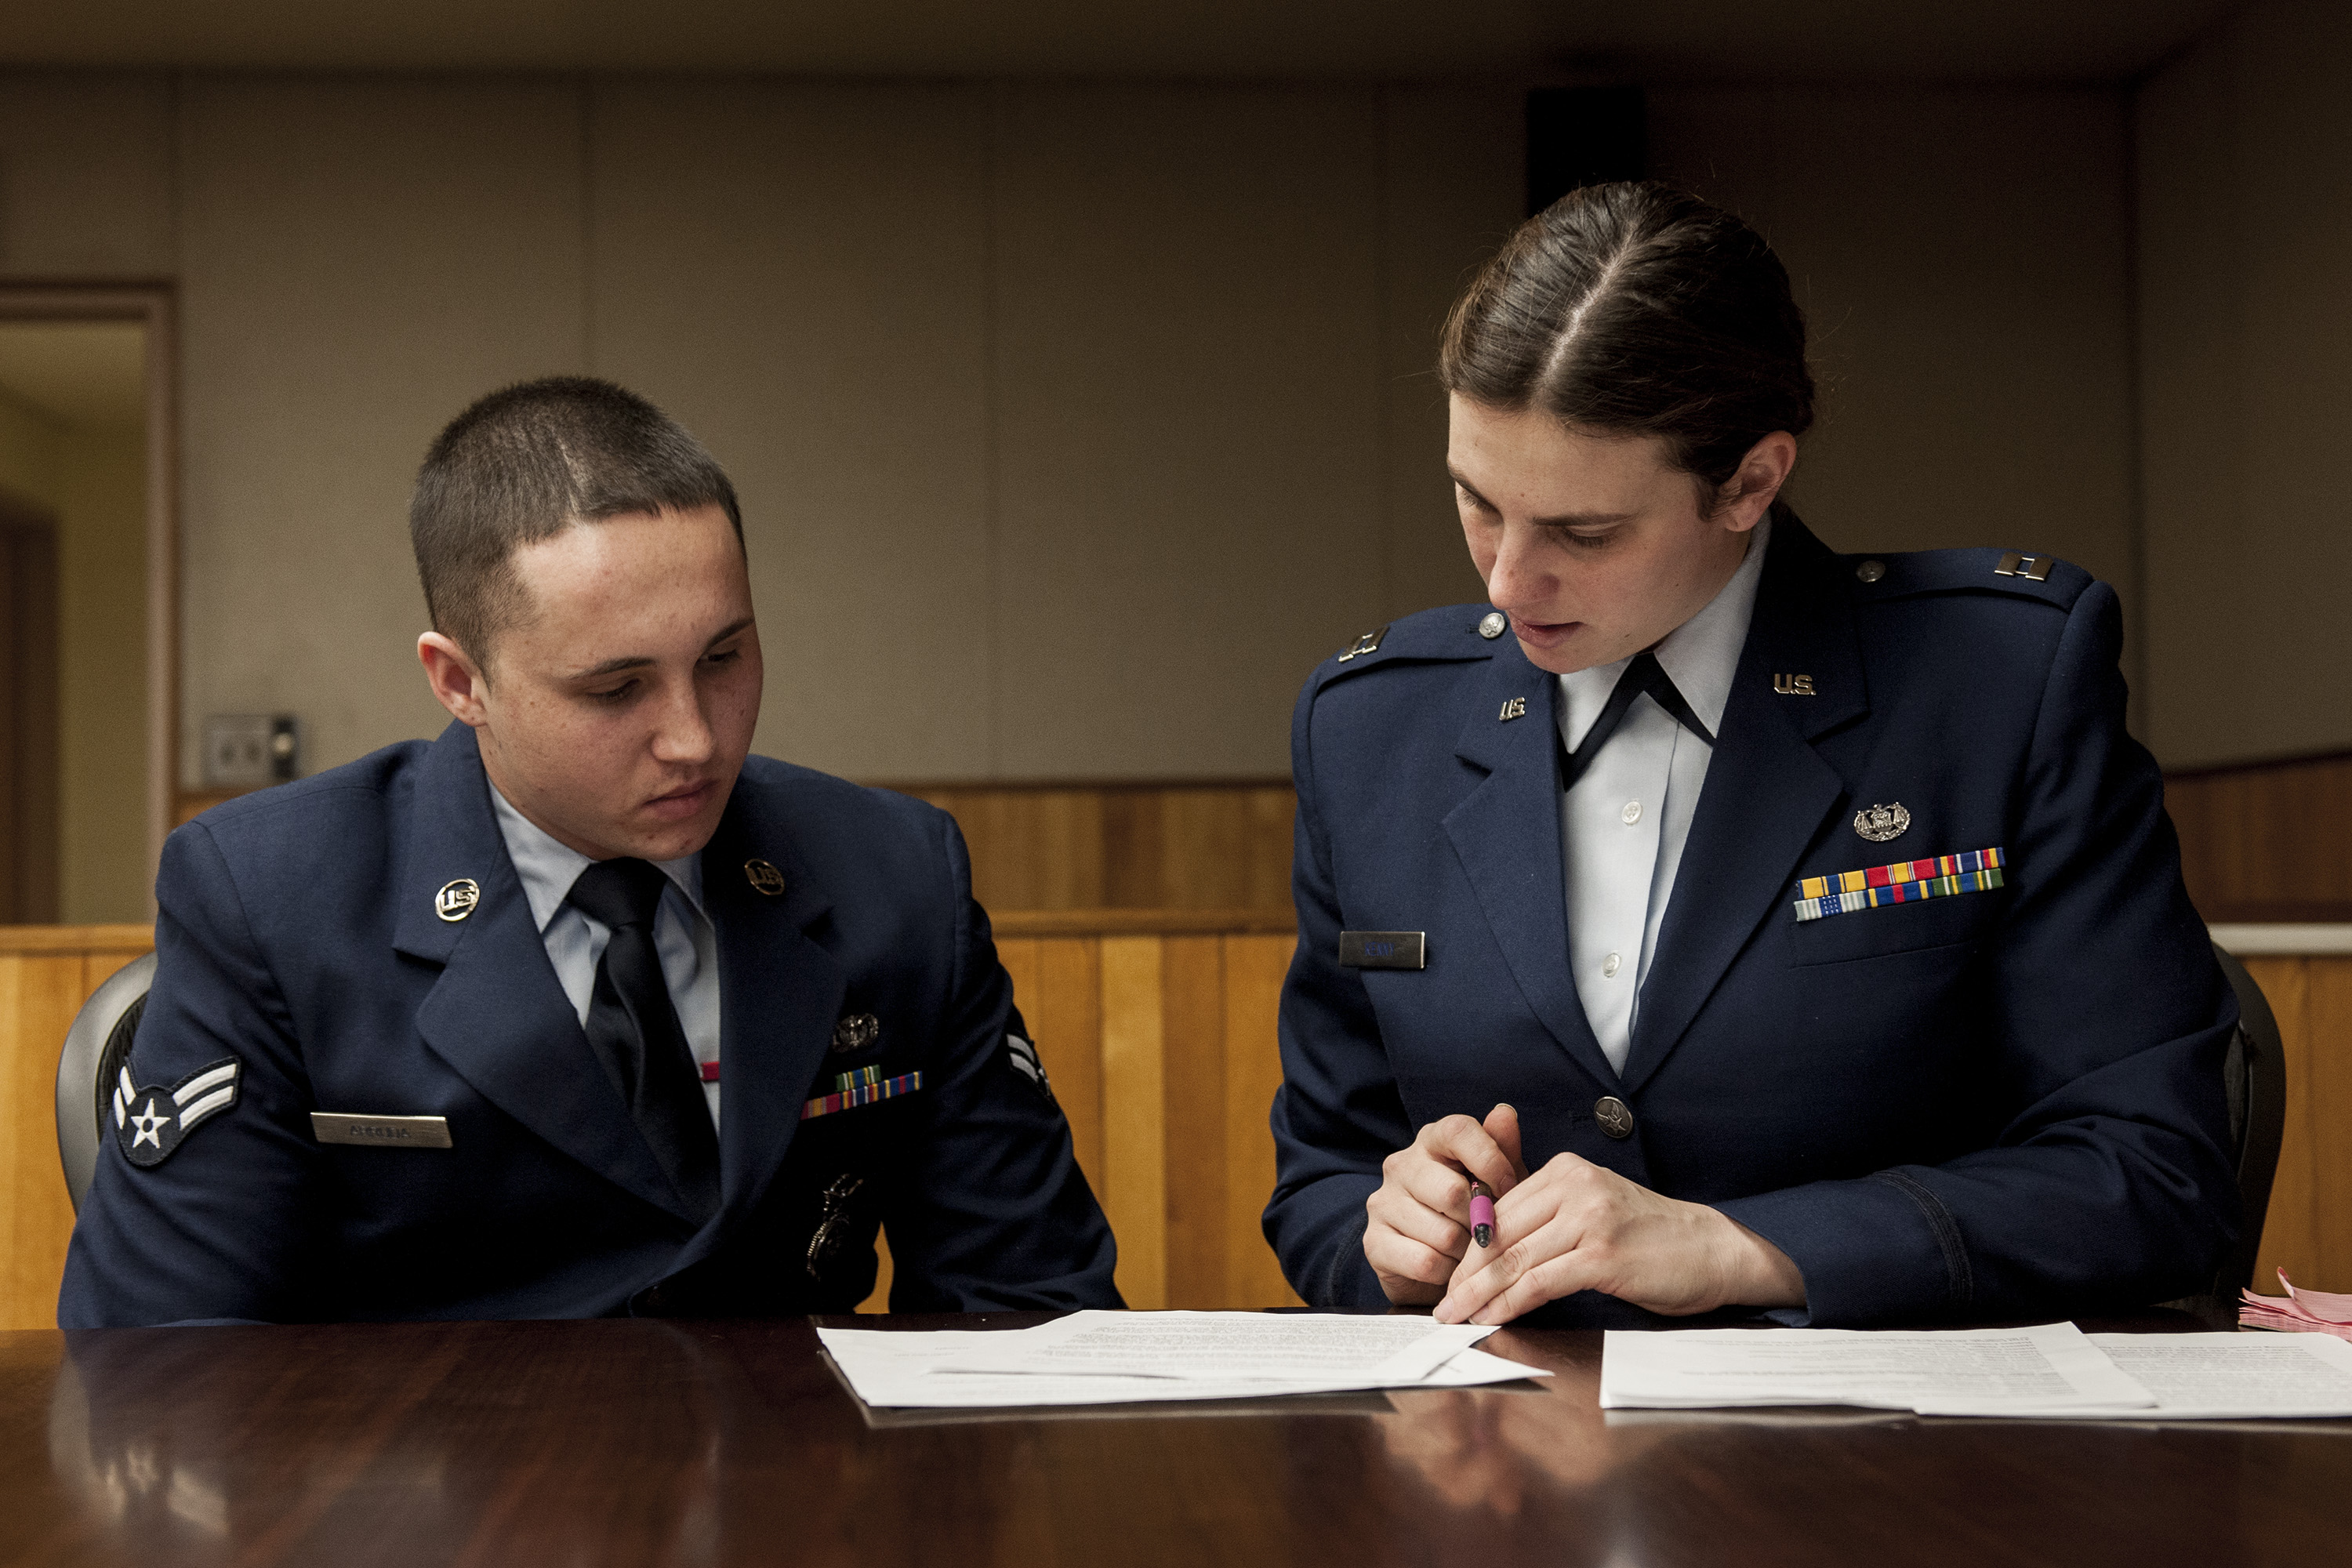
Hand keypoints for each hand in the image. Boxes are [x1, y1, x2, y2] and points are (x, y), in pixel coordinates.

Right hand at [1364, 1105, 1529, 1304]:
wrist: (1440, 1267)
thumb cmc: (1475, 1214)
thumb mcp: (1499, 1183)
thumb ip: (1503, 1150)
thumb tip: (1504, 1112)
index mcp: (1431, 1141)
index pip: (1458, 1130)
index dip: (1490, 1160)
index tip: (1509, 1188)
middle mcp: (1401, 1165)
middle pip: (1452, 1192)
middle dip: (1481, 1222)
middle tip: (1488, 1233)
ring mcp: (1382, 1202)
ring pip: (1442, 1234)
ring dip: (1466, 1253)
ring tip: (1468, 1252)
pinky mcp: (1373, 1242)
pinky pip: (1425, 1262)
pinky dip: (1447, 1273)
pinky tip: (1448, 1268)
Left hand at [1432, 1151, 1804, 1323]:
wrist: (1711, 1251)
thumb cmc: (1648, 1238)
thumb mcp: (1592, 1211)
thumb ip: (1547, 1217)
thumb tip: (1491, 1245)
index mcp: (1565, 1170)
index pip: (1499, 1208)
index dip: (1468, 1246)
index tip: (1448, 1275)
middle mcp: (1574, 1186)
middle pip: (1500, 1233)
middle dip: (1465, 1272)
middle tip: (1441, 1303)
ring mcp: (1589, 1218)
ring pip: (1515, 1259)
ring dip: (1479, 1293)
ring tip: (1455, 1317)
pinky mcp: (1603, 1255)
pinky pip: (1540, 1281)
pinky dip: (1510, 1303)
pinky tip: (1491, 1319)